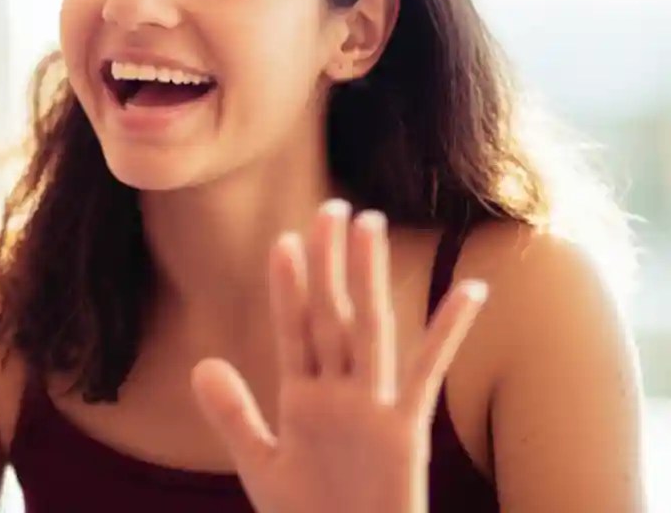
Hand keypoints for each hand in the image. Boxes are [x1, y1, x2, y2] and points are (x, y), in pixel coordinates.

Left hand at [191, 201, 486, 512]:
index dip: (288, 287)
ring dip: (368, 277)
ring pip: (371, 330)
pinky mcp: (403, 434)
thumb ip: (234, 415)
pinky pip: (426, 376)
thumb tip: (201, 364)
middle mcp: (340, 395)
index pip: (294, 330)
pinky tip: (469, 292)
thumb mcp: (261, 464)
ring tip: (369, 224)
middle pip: (333, 315)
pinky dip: (447, 333)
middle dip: (329, 264)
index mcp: (305, 400)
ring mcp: (373, 409)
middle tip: (331, 206)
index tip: (282, 240)